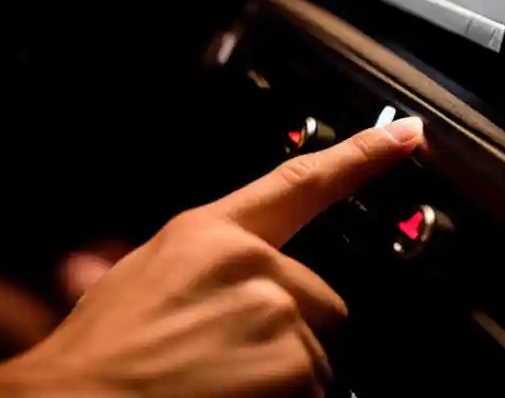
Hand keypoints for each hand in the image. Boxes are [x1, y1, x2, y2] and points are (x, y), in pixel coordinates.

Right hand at [0, 117, 426, 397]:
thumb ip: (184, 269)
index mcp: (209, 234)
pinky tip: (233, 397)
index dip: (361, 155)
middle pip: (320, 298)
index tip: (408, 134)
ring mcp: (278, 316)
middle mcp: (253, 265)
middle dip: (292, 332)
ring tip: (219, 383)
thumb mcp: (129, 286)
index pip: (300, 183)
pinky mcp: (294, 366)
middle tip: (230, 359)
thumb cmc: (96, 357)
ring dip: (284, 376)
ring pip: (318, 354)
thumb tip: (150, 270)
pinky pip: (317, 392)